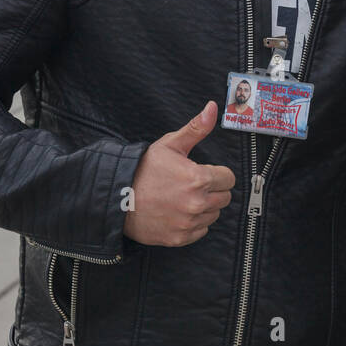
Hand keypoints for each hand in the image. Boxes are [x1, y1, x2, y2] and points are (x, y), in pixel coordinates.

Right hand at [124, 101, 235, 245]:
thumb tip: (213, 108)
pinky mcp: (179, 238)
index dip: (217, 173)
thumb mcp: (170, 144)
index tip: (204, 172)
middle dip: (212, 190)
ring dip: (204, 207)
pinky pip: (201, 231)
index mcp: (198, 179)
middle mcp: (196, 203)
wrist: (116, 197)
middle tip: (192, 185)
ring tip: (182, 198)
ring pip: (213, 214)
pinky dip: (193, 223)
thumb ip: (197, 128)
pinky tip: (178, 212)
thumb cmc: (143, 169)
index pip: (229, 179)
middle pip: (224, 198)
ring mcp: (188, 223)